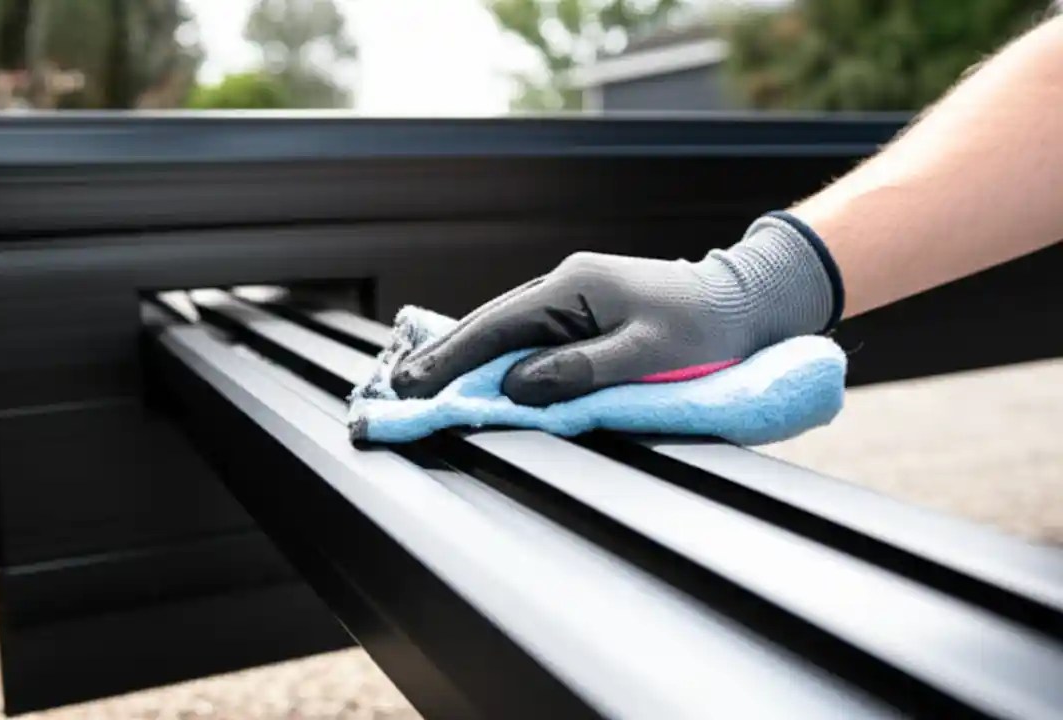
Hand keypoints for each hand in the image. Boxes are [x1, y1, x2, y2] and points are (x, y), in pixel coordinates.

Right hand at [391, 212, 841, 405]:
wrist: (746, 301)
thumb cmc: (705, 329)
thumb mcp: (647, 356)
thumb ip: (579, 371)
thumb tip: (517, 387)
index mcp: (573, 287)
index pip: (497, 327)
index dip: (452, 359)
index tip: (414, 386)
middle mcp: (564, 285)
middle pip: (489, 324)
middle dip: (443, 356)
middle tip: (399, 389)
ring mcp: (572, 296)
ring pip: (503, 328)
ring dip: (464, 356)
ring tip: (423, 383)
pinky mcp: (582, 311)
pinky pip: (525, 334)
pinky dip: (494, 354)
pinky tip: (475, 371)